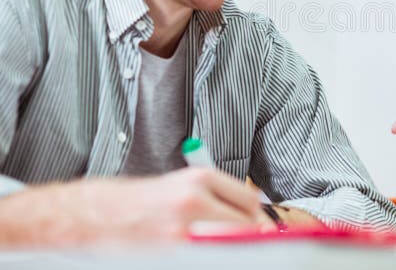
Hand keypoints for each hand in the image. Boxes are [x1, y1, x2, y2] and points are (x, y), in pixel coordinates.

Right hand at [0, 167, 264, 245]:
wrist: (95, 216)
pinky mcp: (172, 251)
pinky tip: (205, 254)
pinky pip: (207, 255)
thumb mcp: (180, 186)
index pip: (250, 201)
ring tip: (226, 249)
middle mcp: (193, 201)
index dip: (258, 218)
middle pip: (245, 224)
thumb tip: (251, 215)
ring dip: (233, 247)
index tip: (263, 229)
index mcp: (199, 179)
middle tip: (250, 244)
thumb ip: (216, 197)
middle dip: (249, 236)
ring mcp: (182, 230)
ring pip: (230, 242)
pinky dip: (211, 255)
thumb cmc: (136, 201)